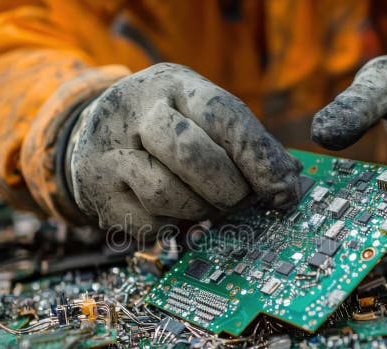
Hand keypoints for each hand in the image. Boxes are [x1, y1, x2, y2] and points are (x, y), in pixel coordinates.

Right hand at [66, 63, 301, 237]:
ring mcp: (109, 151)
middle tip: (239, 201)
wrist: (95, 132)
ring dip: (199, 210)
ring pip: (167, 194)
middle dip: (228, 188)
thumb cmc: (169, 127)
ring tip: (203, 203)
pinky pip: (148, 223)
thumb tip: (290, 181)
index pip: (223, 114)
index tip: (285, 190)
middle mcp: (135, 110)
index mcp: (174, 84)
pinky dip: (172, 226)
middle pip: (191, 154)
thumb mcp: (202, 115)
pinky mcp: (97, 191)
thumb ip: (244, 141)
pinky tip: (173, 211)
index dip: (259, 157)